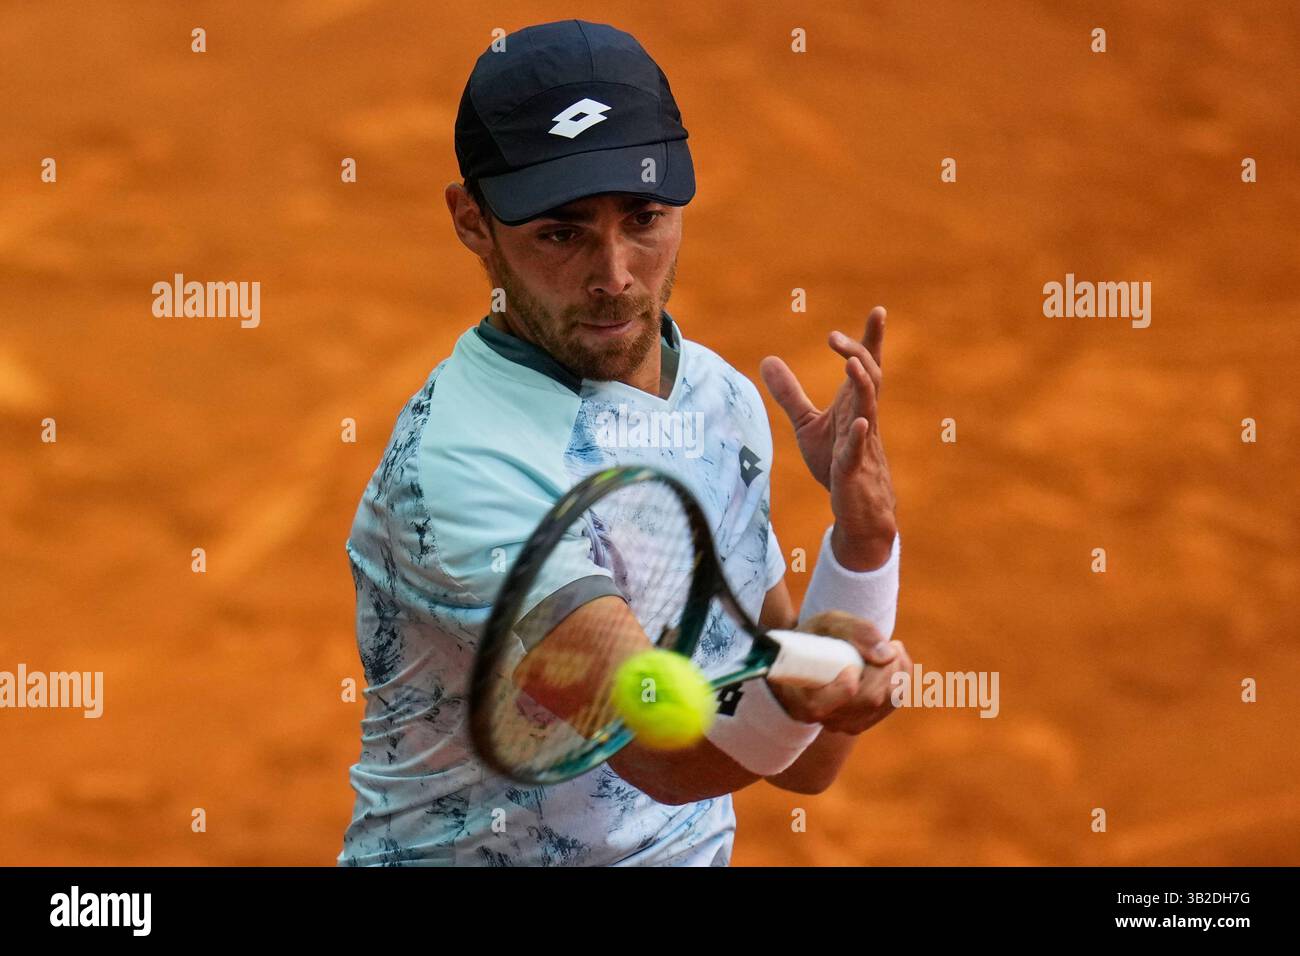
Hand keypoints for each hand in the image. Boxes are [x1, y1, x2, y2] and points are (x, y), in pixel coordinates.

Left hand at [760, 307, 897, 568]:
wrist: (858, 508)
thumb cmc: (837, 463)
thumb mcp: (806, 424)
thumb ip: (789, 393)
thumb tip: (767, 359)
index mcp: (853, 405)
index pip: (867, 367)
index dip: (872, 340)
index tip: (878, 310)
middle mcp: (863, 417)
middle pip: (868, 378)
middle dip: (856, 354)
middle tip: (833, 337)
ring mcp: (861, 443)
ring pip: (868, 408)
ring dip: (861, 385)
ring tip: (850, 364)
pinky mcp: (851, 469)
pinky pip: (858, 451)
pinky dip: (859, 436)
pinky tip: (861, 422)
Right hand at [768, 611, 912, 733]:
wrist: (805, 660)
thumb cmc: (814, 639)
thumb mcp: (827, 623)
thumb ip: (855, 632)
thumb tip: (888, 655)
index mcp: (807, 697)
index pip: (846, 693)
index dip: (859, 674)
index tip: (859, 657)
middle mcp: (826, 718)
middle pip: (872, 697)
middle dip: (888, 666)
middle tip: (890, 643)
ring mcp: (845, 724)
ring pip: (887, 701)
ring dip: (898, 671)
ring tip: (891, 650)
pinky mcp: (862, 722)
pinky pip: (893, 703)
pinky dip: (900, 679)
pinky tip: (892, 663)